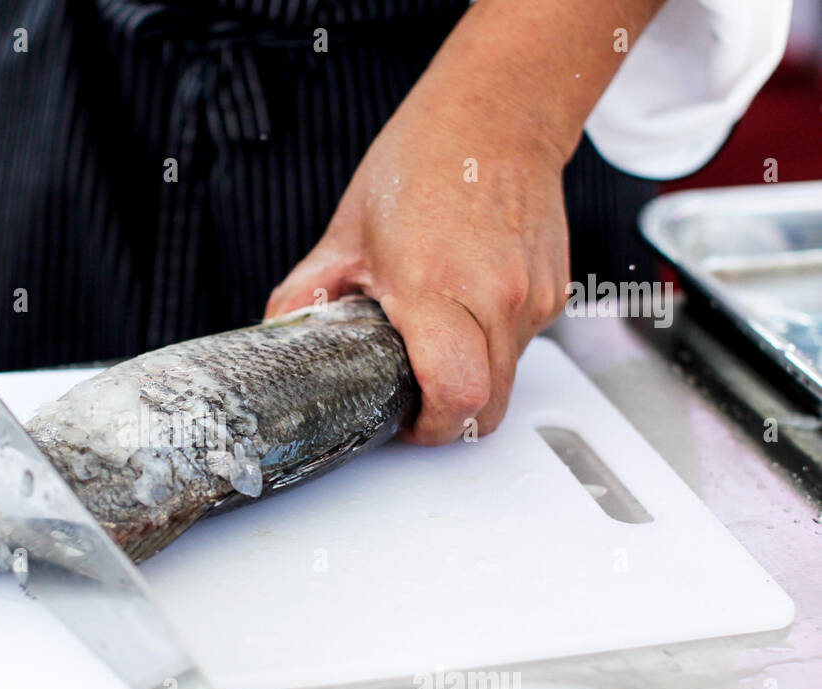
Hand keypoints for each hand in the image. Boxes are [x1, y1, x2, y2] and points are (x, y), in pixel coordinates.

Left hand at [266, 0, 664, 443]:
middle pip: (487, 408)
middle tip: (414, 401)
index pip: (455, 396)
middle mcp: (497, 298)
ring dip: (472, 381)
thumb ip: (307, 293)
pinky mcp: (554, 294)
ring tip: (434, 341)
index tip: (403, 422)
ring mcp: (533, 298)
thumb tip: (279, 334)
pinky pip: (522, 347)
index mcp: (437, 286)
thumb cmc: (425, 160)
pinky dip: (492, 348)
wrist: (498, 114)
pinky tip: (463, 310)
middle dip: (449, 419)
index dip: (428, 429)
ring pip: (508, 381)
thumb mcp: (346, 233)